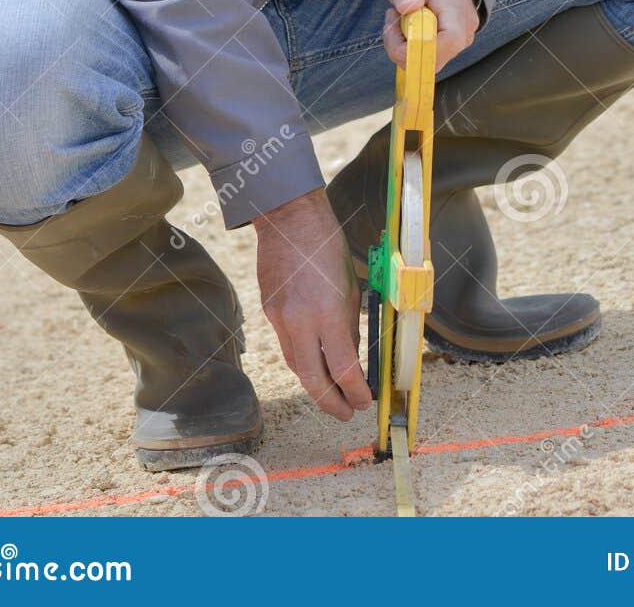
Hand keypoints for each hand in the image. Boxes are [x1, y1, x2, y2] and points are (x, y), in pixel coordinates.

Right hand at [255, 188, 372, 420]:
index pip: (344, 368)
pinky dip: (303, 358)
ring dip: (316, 384)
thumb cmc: (327, 246)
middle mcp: (301, 320)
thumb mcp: (350, 287)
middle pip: (314, 379)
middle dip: (331, 402)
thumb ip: (349, 326)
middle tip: (346, 413)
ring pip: (297, 365)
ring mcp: (280, 317)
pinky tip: (315, 362)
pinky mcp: (269, 311)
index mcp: (328, 312)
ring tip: (332, 394)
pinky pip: (287, 344)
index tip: (365, 401)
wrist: (289, 219)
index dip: (356, 392)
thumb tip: (351, 358)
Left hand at [382, 0, 479, 71]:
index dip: (417, 48)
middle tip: (394, 19)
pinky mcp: (452, 44)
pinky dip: (411, 45)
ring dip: (405, 45)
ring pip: (428, 61)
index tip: (395, 29)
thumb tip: (408, 6)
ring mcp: (461, 39)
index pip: (447, 44)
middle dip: (403, 47)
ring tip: (401, 16)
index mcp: (456, 11)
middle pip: (433, 59)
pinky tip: (409, 24)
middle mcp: (464, 30)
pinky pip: (428, 56)